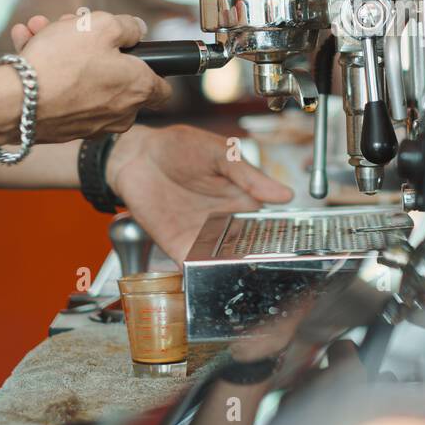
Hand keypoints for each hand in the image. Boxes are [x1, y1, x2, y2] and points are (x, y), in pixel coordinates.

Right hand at [0, 12, 172, 143]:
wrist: (12, 102)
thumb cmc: (60, 63)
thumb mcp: (101, 26)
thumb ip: (127, 26)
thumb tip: (137, 29)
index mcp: (138, 90)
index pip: (162, 89)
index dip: (153, 67)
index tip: (136, 53)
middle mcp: (118, 114)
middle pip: (115, 74)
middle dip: (92, 46)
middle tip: (71, 25)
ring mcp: (90, 124)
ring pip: (82, 79)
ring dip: (63, 50)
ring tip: (40, 29)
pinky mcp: (62, 128)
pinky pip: (61, 92)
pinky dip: (47, 69)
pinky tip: (26, 43)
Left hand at [104, 125, 293, 262]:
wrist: (137, 155)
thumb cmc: (179, 147)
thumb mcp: (220, 153)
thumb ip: (249, 176)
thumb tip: (285, 194)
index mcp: (240, 198)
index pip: (265, 224)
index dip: (276, 237)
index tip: (287, 246)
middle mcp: (223, 220)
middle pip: (246, 248)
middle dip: (256, 259)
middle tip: (267, 264)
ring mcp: (200, 235)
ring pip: (222, 261)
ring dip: (231, 270)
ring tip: (242, 275)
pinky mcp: (176, 244)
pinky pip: (191, 266)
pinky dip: (199, 275)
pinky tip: (209, 278)